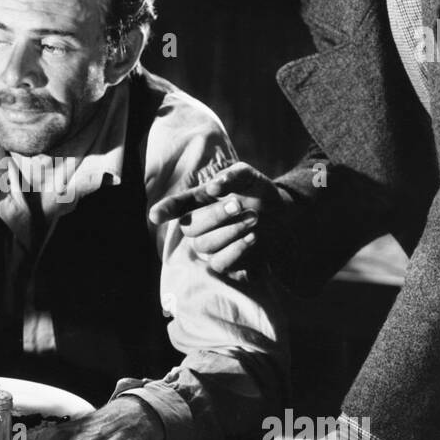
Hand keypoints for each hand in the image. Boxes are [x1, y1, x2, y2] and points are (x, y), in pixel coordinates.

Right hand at [148, 162, 282, 273]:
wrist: (283, 214)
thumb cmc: (258, 192)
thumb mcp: (249, 176)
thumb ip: (233, 175)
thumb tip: (213, 187)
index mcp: (199, 201)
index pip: (177, 206)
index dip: (165, 210)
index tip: (155, 216)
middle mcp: (201, 225)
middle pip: (190, 227)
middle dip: (214, 216)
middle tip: (238, 205)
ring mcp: (212, 245)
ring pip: (204, 245)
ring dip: (229, 231)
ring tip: (254, 219)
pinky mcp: (226, 263)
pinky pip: (220, 263)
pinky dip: (236, 250)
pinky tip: (253, 237)